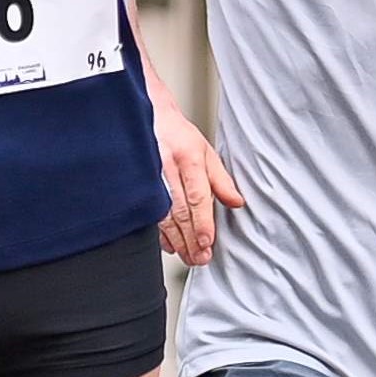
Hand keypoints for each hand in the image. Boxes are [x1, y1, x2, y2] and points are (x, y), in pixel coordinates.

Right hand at [154, 110, 242, 264]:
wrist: (146, 118)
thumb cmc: (177, 135)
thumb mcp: (205, 151)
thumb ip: (221, 180)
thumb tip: (237, 202)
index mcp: (188, 158)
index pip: (196, 195)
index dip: (201, 221)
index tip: (206, 241)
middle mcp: (167, 169)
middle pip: (180, 211)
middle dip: (191, 239)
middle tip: (201, 258)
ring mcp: (149, 178)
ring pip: (163, 216)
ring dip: (177, 241)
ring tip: (189, 257)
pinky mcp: (138, 187)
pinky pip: (148, 214)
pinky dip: (160, 233)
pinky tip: (169, 246)